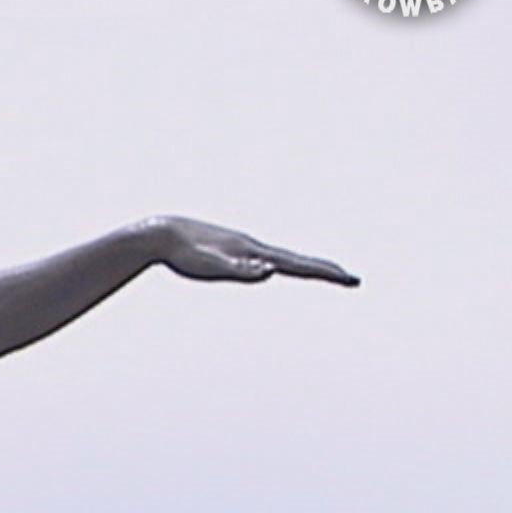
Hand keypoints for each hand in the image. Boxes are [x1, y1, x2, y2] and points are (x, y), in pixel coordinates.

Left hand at [145, 215, 359, 286]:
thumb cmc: (184, 252)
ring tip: (323, 272)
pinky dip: (279, 265)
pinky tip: (275, 269)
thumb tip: (269, 271)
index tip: (351, 279)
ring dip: (305, 266)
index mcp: (254, 253)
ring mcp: (242, 248)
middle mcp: (253, 248)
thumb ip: (240, 270)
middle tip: (351, 278)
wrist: (161, 233)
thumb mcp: (211, 266)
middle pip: (296, 261)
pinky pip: (261, 261)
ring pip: (281, 259)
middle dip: (324, 270)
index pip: (298, 265)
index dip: (325, 273)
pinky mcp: (228, 251)